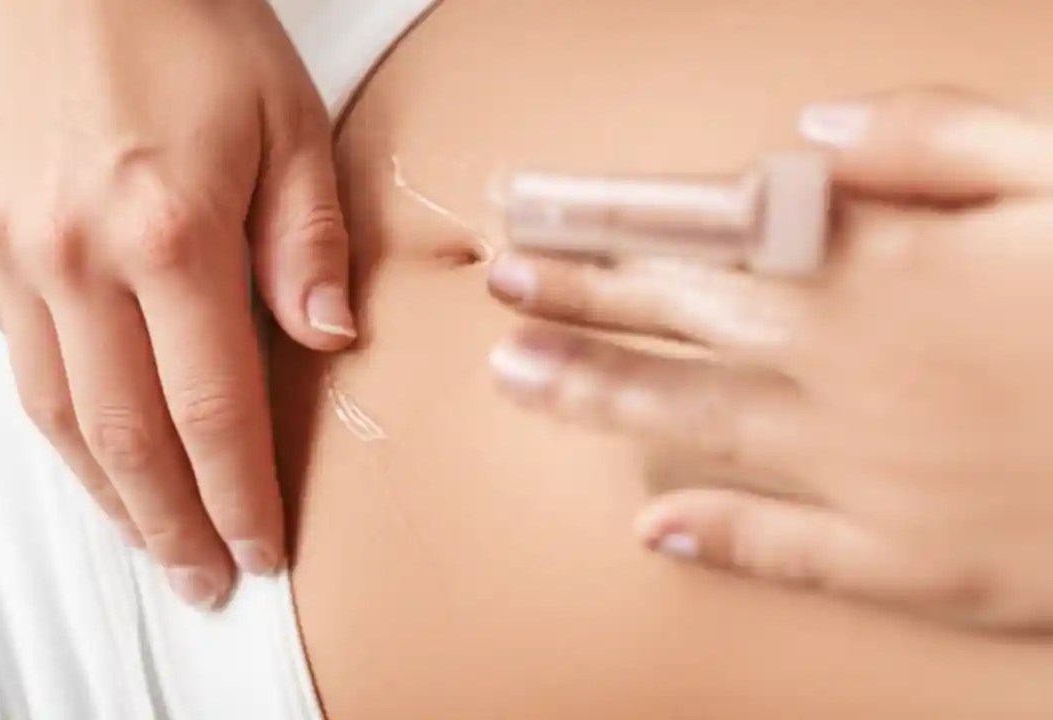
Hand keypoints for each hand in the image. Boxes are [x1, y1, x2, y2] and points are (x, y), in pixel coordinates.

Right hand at [0, 0, 354, 607]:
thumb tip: (328, 343)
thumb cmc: (199, 30)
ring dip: (111, 497)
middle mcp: (77, 255)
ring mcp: (16, 252)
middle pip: (128, 437)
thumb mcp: (290, 123)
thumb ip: (308, 243)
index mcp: (170, 231)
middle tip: (207, 583)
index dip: (240, 494)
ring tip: (155, 547)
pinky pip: (21, 366)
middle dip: (174, 526)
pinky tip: (101, 462)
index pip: (211, 408)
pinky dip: (65, 433)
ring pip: (60, 418)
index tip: (264, 550)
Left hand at [487, 88, 1052, 631]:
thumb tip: (809, 132)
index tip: (537, 215)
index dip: (615, 225)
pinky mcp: (912, 562)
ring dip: (603, 399)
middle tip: (499, 289)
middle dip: (581, 300)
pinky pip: (790, 551)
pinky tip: (649, 528)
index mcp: (891, 269)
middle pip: (685, 322)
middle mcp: (854, 368)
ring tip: (517, 378)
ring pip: (705, 424)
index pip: (711, 237)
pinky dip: (718, 539)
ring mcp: (872, 473)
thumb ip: (942, 142)